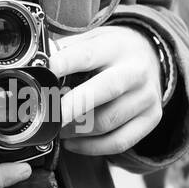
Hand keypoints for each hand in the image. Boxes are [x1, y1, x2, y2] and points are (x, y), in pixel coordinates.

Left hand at [49, 24, 162, 156]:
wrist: (152, 57)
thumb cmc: (112, 52)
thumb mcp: (92, 40)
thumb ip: (66, 51)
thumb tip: (37, 64)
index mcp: (116, 47)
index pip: (88, 55)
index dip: (64, 64)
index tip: (44, 73)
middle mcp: (135, 71)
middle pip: (105, 90)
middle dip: (73, 106)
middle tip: (49, 117)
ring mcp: (146, 97)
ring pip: (108, 121)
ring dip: (76, 130)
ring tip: (56, 129)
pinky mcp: (151, 118)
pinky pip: (118, 142)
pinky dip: (91, 147)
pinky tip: (73, 143)